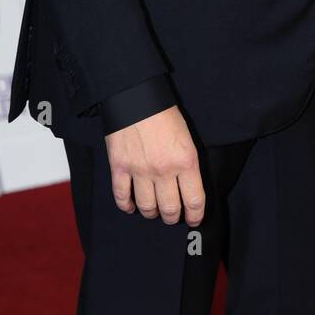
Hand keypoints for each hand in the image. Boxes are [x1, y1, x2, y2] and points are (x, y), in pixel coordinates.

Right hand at [105, 104, 204, 226]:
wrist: (135, 95)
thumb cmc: (164, 113)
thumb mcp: (187, 137)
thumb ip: (188, 163)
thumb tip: (188, 187)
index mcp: (185, 161)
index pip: (194, 201)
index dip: (196, 215)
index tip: (194, 219)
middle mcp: (164, 170)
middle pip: (170, 210)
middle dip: (173, 217)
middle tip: (172, 215)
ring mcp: (140, 170)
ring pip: (147, 208)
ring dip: (151, 213)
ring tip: (153, 211)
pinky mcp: (119, 167)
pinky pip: (122, 197)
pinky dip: (127, 206)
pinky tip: (131, 206)